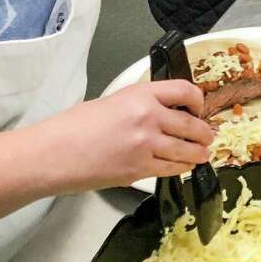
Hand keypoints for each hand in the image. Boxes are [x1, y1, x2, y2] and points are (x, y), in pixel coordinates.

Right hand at [43, 81, 214, 189]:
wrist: (52, 154)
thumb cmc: (73, 127)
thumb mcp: (113, 101)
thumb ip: (141, 104)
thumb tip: (163, 112)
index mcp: (141, 94)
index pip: (185, 91)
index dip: (198, 101)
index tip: (199, 108)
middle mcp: (149, 117)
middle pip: (192, 124)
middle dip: (204, 132)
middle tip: (208, 135)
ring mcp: (146, 145)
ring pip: (187, 150)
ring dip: (198, 153)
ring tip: (202, 154)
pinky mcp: (139, 170)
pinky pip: (172, 169)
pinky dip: (182, 168)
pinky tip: (184, 166)